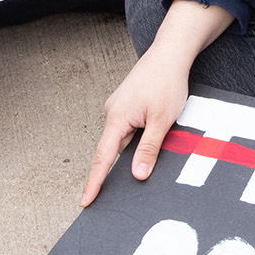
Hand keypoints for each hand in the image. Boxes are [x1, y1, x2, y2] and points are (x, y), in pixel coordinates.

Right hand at [81, 0, 234, 204]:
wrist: (169, 54)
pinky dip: (135, 139)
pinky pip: (127, 129)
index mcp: (117, 118)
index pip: (102, 158)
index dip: (94, 182)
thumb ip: (149, 149)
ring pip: (122, 140)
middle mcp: (113, 113)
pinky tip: (149, 138)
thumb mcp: (162, 120)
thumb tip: (137, 174)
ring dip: (131, 151)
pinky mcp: (127, 105)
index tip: (85, 201)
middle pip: (111, 150)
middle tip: (111, 190)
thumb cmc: (166, 82)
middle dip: (114, 170)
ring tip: (144, 155)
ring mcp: (119, 109)